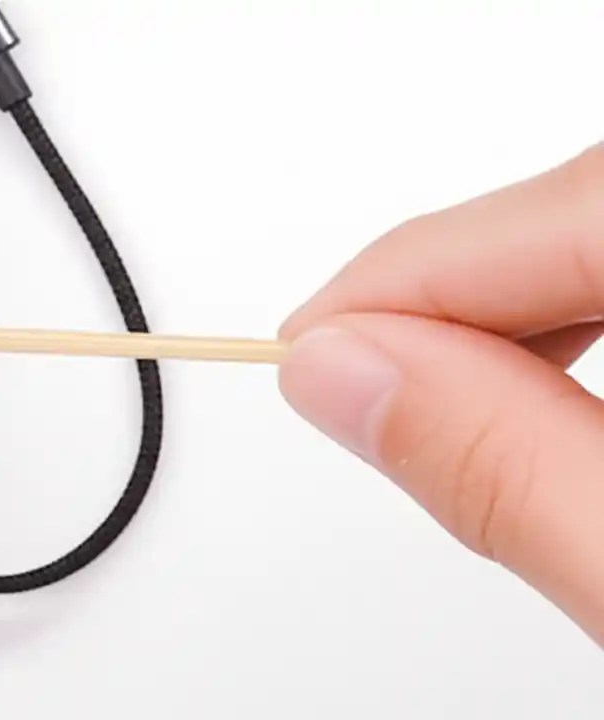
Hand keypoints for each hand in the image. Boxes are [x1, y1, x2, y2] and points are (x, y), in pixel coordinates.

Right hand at [278, 144, 603, 646]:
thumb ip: (510, 471)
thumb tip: (343, 374)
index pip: (574, 208)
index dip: (404, 279)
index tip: (299, 352)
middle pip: (587, 207)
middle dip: (452, 297)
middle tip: (349, 382)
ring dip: (510, 313)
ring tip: (436, 401)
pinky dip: (581, 322)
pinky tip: (547, 387)